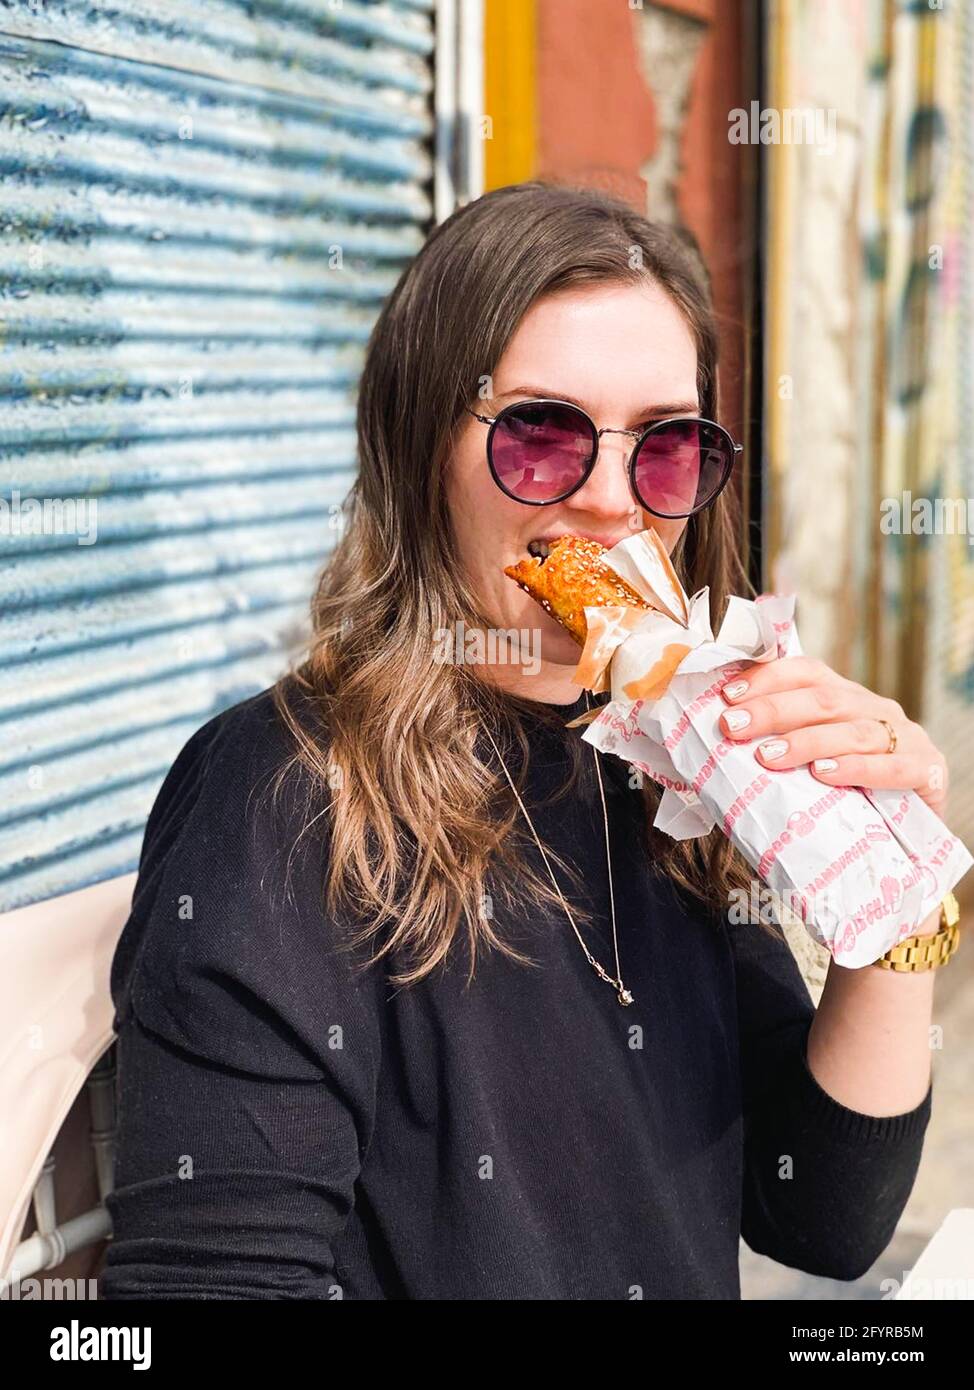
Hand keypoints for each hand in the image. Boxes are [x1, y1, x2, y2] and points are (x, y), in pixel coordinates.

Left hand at [718, 656, 948, 815]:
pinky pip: (891, 767)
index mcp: (846, 698)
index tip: (727, 696)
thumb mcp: (814, 765)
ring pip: (853, 730)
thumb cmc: (851, 795)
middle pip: (823, 699)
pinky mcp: (926, 770)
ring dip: (806, 741)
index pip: (806, 673)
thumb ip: (779, 749)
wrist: (913, 834)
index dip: (767, 678)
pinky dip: (856, 769)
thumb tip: (714, 748)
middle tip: (732, 726)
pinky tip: (824, 774)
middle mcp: (875, 708)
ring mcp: (904, 737)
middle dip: (772, 710)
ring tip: (767, 757)